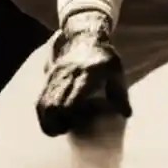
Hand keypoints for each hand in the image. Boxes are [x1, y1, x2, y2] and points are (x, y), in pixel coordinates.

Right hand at [36, 10, 131, 136]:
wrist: (85, 36)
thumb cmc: (104, 59)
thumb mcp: (117, 73)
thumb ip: (121, 95)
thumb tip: (126, 114)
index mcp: (87, 75)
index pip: (74, 100)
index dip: (71, 117)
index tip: (75, 126)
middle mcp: (69, 76)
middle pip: (54, 105)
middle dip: (56, 123)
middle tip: (65, 130)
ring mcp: (56, 76)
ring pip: (44, 103)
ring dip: (47, 120)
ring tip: (56, 130)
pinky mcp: (49, 78)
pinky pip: (40, 98)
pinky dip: (42, 113)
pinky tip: (49, 121)